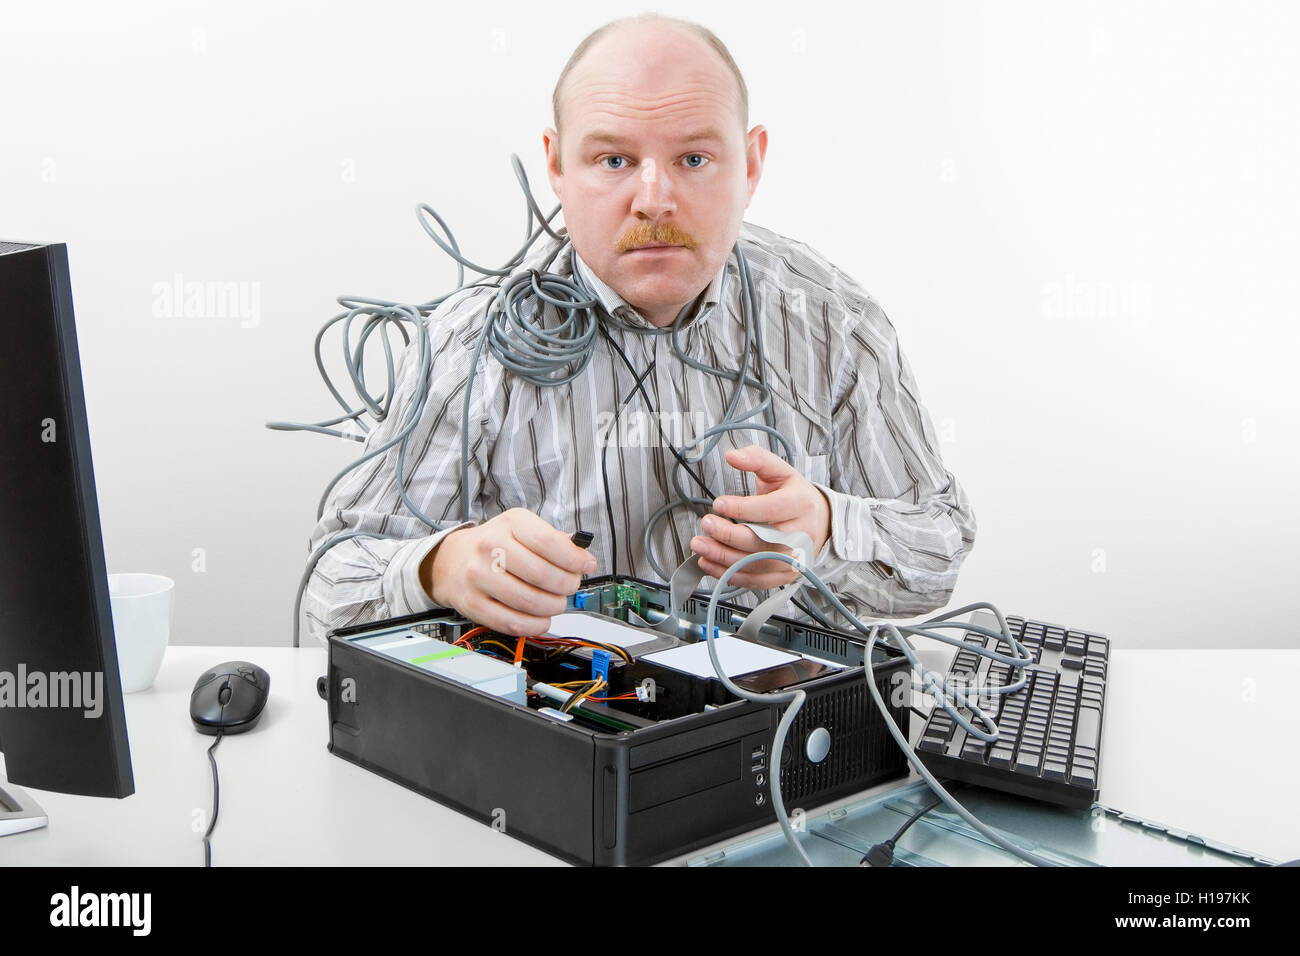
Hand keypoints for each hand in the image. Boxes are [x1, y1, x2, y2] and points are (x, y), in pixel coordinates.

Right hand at [421, 507, 595, 635]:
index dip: (574, 559)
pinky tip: (542, 619)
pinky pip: (512, 622)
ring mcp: (479, 576)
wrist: (452, 560)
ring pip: (529, 602)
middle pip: (542, 575)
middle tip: (571, 587)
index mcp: (510, 524)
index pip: (549, 542)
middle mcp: (491, 547)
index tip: (587, 566)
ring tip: (556, 603)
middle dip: (567, 586)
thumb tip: (583, 558)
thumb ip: (554, 540)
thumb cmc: (494, 544)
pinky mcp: (473, 604)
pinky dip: (535, 625)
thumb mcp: (522, 528)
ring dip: (553, 607)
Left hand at [689, 445, 831, 589]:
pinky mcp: (784, 576)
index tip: (718, 503)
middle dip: (728, 535)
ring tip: (700, 545)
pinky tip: (709, 562)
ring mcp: (793, 559)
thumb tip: (732, 455)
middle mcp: (801, 535)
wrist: (820, 522)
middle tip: (705, 524)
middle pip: (762, 541)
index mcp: (801, 504)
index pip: (771, 509)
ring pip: (756, 564)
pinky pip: (755, 580)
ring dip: (723, 557)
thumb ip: (756, 459)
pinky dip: (729, 574)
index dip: (743, 509)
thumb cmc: (795, 495)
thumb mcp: (780, 471)